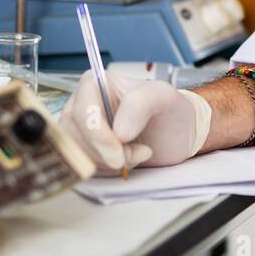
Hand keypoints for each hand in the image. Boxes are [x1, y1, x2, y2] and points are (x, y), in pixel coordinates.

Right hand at [58, 72, 212, 175]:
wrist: (178, 134)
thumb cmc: (169, 110)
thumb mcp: (163, 96)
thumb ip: (141, 103)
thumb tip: (118, 131)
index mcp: (94, 84)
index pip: (82, 112)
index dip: (97, 136)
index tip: (119, 153)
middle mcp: (81, 105)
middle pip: (75, 137)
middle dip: (106, 153)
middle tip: (138, 152)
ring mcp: (80, 130)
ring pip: (77, 155)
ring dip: (108, 163)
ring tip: (137, 152)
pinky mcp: (84, 151)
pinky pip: (82, 168)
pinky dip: (106, 171)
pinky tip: (128, 160)